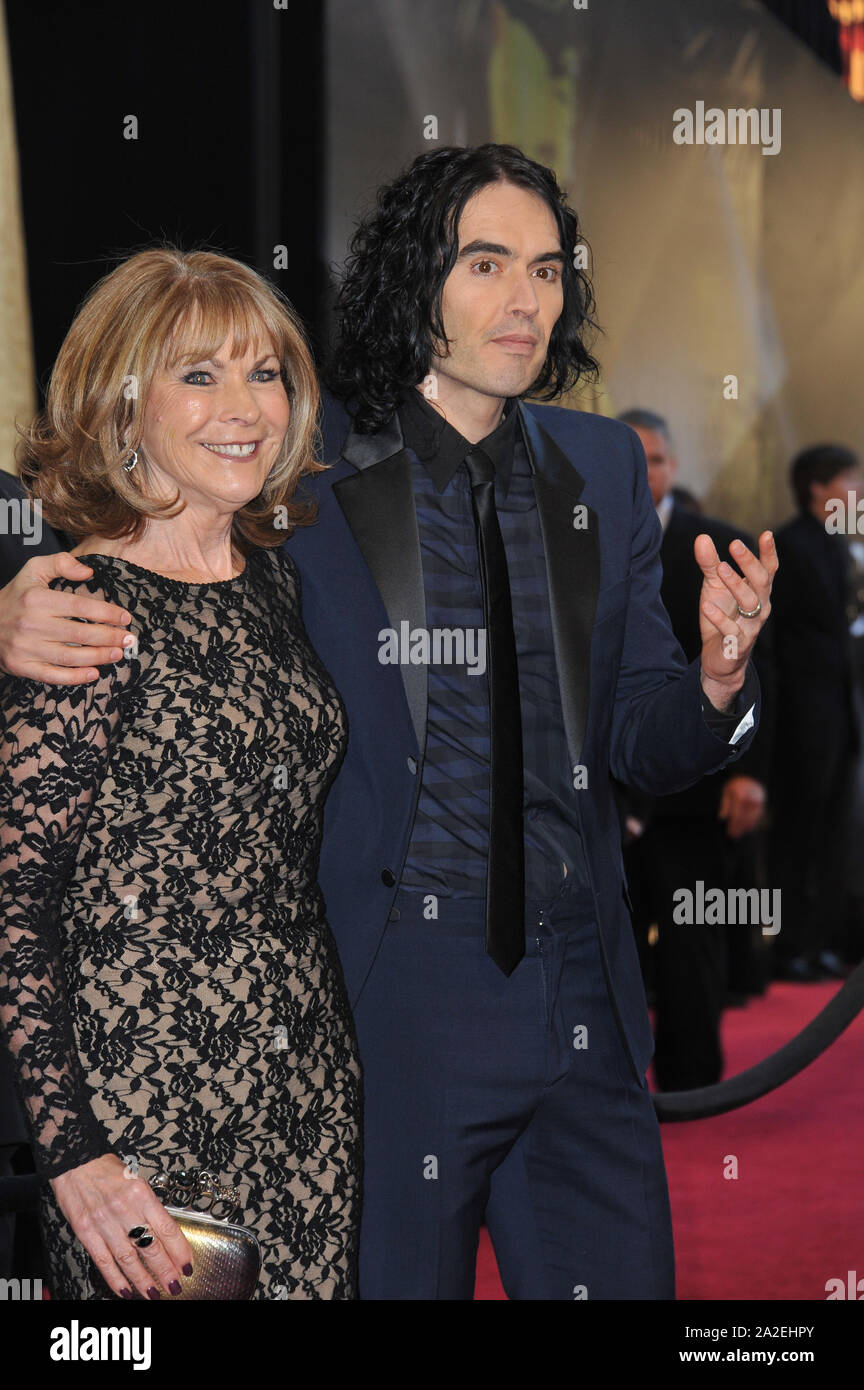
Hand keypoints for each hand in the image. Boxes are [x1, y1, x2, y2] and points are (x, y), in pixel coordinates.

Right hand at [0, 553, 132, 682]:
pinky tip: (94, 673)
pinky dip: (75, 677)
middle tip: (129, 639)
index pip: (80, 606)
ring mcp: (26, 648)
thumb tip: (89, 572)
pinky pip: (53, 676)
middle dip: (109, 637)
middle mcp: (31, 624)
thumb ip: (61, 563)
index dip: (106, 613)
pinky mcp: (22, 666)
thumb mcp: (33, 570)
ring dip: (99, 657)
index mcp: (37, 599)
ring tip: (118, 653)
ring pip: (70, 656)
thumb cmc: (16, 596)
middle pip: (79, 633)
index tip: (125, 617)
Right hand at [50, 1153, 193, 1299]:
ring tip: (153, 1294)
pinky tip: (125, 1290)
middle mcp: (124, 1209)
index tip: (187, 1265)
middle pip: (150, 1247)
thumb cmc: (107, 1169)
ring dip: (142, 1280)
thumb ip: (149, 1206)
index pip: (167, 1228)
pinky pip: (103, 1261)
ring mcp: (104, 1223)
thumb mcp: (136, 1180)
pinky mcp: (86, 1232)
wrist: (75, 1160)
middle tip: (175, 1286)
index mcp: (141, 1194)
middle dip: (165, 1271)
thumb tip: (165, 1234)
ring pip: (128, 1259)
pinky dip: (115, 1278)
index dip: (179, 1251)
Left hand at [696, 531, 776, 709]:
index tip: (766, 534)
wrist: (719, 657)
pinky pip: (731, 630)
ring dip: (736, 585)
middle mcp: (760, 607)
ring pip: (750, 604)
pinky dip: (719, 618)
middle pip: (761, 582)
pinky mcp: (737, 644)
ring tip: (721, 568)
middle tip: (735, 544)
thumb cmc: (722, 616)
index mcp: (758, 591)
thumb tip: (702, 538)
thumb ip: (710, 563)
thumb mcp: (713, 587)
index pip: (768, 570)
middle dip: (749, 562)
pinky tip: (706, 605)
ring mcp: (750, 626)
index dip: (769, 553)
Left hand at [718, 775, 765, 838]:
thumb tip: (722, 818)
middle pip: (744, 819)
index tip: (729, 832)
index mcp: (741, 796)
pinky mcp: (762, 804)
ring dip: (745, 828)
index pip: (736, 815)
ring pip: (752, 819)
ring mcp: (758, 802)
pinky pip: (758, 816)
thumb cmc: (736, 783)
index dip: (733, 825)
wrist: (751, 775)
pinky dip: (752, 823)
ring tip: (739, 834)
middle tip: (733, 836)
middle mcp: (750, 800)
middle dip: (738, 828)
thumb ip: (725, 804)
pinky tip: (747, 829)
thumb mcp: (727, 790)